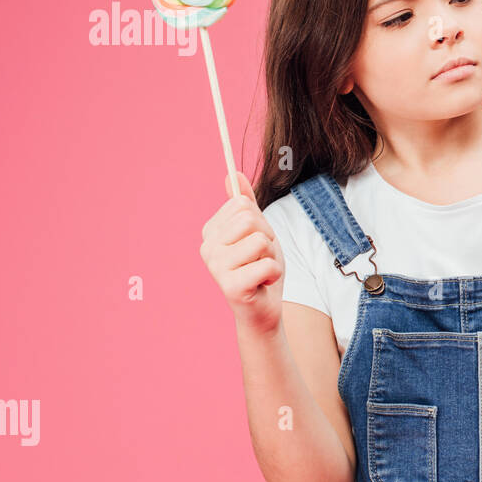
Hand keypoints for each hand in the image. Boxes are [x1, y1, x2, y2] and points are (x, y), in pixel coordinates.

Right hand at [200, 171, 285, 335]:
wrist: (263, 309)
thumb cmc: (260, 268)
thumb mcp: (258, 231)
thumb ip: (246, 204)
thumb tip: (233, 173)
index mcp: (211, 231)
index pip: (242, 204)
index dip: (260, 222)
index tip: (255, 241)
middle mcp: (207, 247)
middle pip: (250, 219)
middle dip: (267, 238)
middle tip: (261, 257)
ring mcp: (216, 268)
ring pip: (260, 241)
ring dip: (271, 256)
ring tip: (261, 270)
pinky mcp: (230, 287)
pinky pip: (267, 264)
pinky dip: (274, 273)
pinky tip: (263, 284)